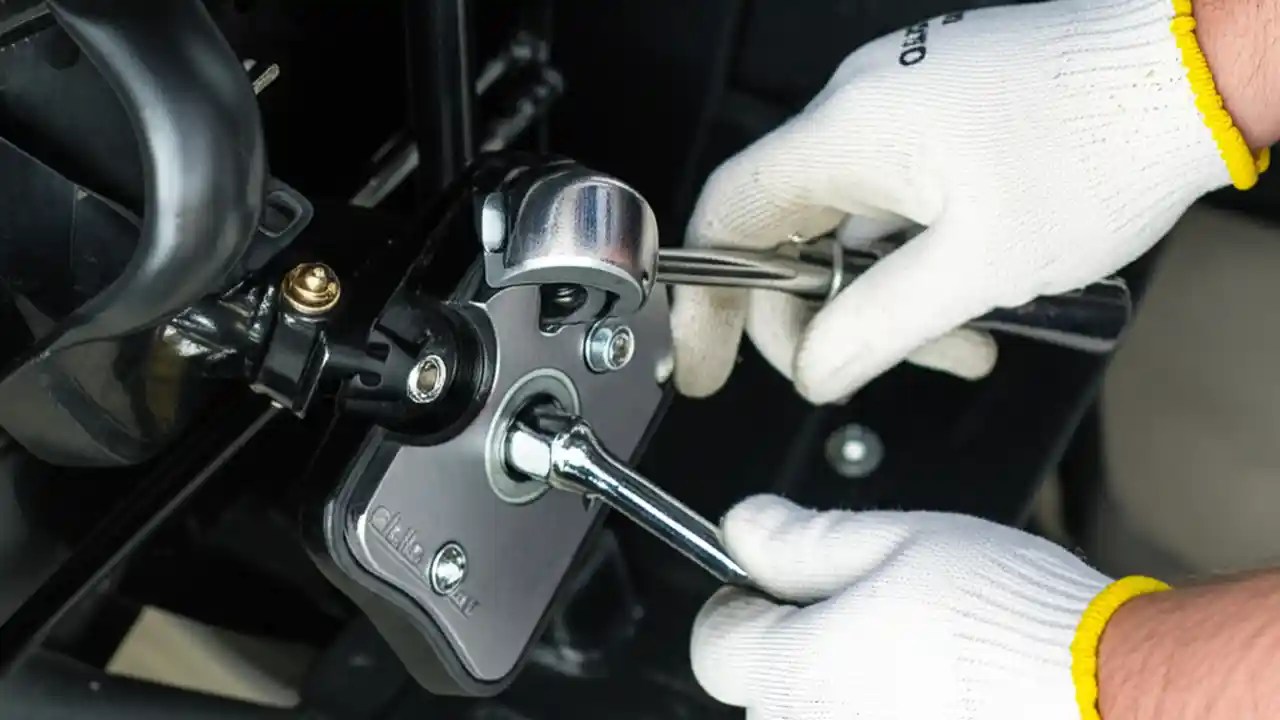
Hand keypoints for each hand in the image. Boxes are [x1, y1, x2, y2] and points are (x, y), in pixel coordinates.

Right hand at [671, 0, 1265, 403]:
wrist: (1193, 74)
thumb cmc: (1102, 147)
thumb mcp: (979, 266)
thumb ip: (878, 328)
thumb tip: (816, 370)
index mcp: (851, 129)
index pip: (730, 213)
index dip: (704, 298)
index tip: (703, 359)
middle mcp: (863, 106)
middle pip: (788, 231)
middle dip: (816, 318)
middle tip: (847, 374)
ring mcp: (903, 106)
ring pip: (850, 226)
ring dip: (884, 301)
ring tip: (956, 348)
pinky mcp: (941, 115)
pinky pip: (896, 201)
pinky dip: (915, 262)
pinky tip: (969, 303)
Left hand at [690, 495, 1111, 719]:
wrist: (1108, 698)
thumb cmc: (1011, 624)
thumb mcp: (897, 543)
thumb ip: (802, 541)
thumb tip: (743, 527)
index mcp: (792, 672)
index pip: (715, 645)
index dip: (744, 604)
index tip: (776, 588)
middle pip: (764, 694)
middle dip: (800, 652)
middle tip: (875, 618)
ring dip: (846, 694)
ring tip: (919, 662)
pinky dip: (890, 718)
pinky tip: (941, 702)